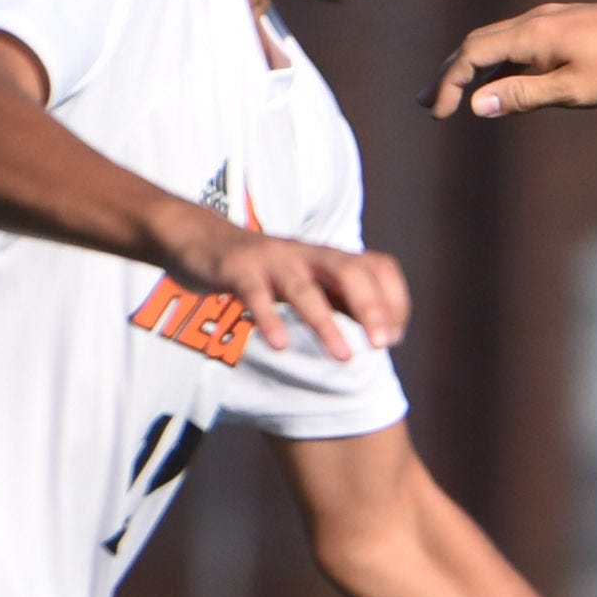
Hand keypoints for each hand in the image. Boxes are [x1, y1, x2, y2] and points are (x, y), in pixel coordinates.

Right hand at [165, 212, 408, 365]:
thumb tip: (387, 333)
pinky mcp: (238, 269)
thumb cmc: (265, 268)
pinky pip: (255, 294)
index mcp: (328, 256)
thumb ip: (344, 301)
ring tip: (344, 357)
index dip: (394, 299)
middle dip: (371, 307)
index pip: (377, 267)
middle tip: (382, 345)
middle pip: (349, 271)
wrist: (201, 239)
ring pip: (304, 289)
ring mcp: (272, 260)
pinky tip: (279, 346)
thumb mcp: (310, 280)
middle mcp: (306, 254)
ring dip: (326, 324)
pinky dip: (268, 319)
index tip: (395, 337)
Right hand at [437, 0, 596, 120]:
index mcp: (531, 34)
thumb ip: (523, 96)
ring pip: (499, 43)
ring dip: (475, 70)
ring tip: (459, 97)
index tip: (437, 113)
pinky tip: (504, 86)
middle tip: (428, 103)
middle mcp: (534, 21)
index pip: (471, 55)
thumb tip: (476, 105)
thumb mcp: (573, 89)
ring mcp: (551, 21)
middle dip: (450, 73)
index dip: (448, 83)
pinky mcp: (566, 26)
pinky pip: (521, 44)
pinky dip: (502, 65)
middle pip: (477, 44)